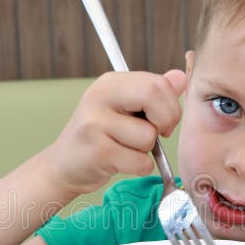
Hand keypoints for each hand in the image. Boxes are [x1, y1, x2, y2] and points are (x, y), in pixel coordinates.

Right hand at [48, 69, 186, 195]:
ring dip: (147, 151)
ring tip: (126, 149)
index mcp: (110, 82)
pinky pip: (140, 162)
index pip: (157, 83)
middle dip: (166, 121)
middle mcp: (99, 97)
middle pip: (154, 96)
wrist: (63, 165)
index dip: (171, 105)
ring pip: (149, 136)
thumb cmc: (100, 137)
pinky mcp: (97, 151)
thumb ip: (153, 93)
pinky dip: (138, 168)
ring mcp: (95, 123)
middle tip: (157, 135)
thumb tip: (181, 77)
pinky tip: (119, 163)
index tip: (163, 121)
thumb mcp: (125, 109)